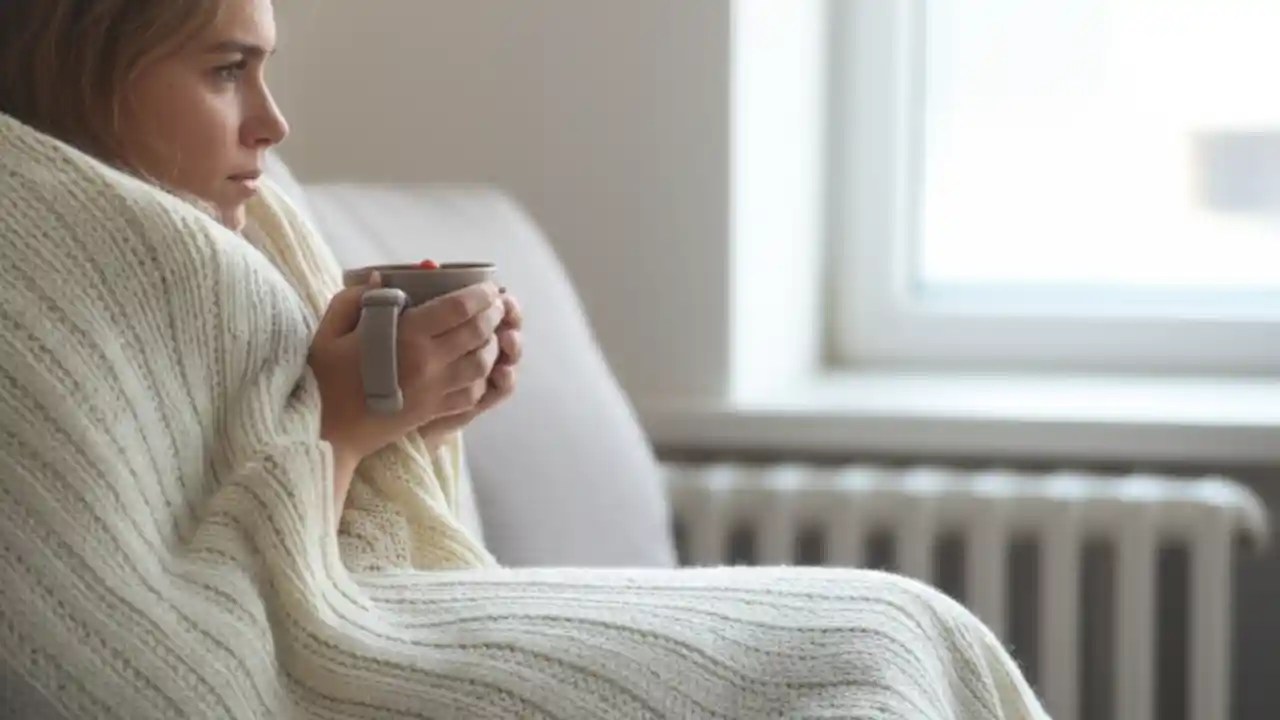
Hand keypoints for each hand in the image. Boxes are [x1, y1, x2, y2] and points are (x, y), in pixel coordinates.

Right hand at [308, 274, 505, 503]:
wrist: (324, 431)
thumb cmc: (322, 377)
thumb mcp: (330, 330)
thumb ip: (354, 299)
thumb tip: (379, 278)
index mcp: (406, 337)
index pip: (459, 308)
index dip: (481, 294)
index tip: (488, 287)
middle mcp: (429, 363)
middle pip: (478, 333)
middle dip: (493, 315)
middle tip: (496, 306)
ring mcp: (435, 391)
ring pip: (482, 364)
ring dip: (491, 346)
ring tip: (489, 334)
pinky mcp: (434, 413)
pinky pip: (472, 394)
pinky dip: (481, 379)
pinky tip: (476, 368)